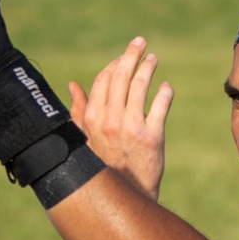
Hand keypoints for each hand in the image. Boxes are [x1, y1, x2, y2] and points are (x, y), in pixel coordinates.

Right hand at [69, 37, 171, 198]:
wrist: (124, 197)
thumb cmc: (102, 167)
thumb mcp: (84, 139)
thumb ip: (79, 111)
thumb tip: (73, 86)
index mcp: (92, 119)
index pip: (103, 80)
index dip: (114, 64)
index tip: (123, 57)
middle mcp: (110, 120)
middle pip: (121, 76)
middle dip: (131, 55)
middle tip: (141, 42)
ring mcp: (131, 128)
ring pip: (140, 86)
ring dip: (147, 68)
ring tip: (153, 59)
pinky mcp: (152, 137)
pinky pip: (160, 105)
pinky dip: (164, 92)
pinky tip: (166, 87)